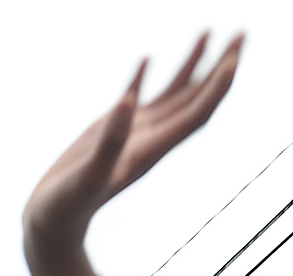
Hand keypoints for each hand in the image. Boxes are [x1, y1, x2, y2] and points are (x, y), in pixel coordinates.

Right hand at [23, 33, 241, 275]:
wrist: (50, 224)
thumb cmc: (67, 207)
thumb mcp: (87, 176)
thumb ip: (109, 142)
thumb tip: (127, 102)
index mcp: (149, 150)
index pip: (194, 114)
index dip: (216, 88)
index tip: (233, 59)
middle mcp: (149, 139)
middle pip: (195, 99)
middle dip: (220, 67)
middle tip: (242, 33)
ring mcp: (131, 134)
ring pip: (172, 94)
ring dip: (194, 65)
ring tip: (210, 32)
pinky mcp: (109, 132)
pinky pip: (135, 99)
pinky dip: (144, 77)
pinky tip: (148, 58)